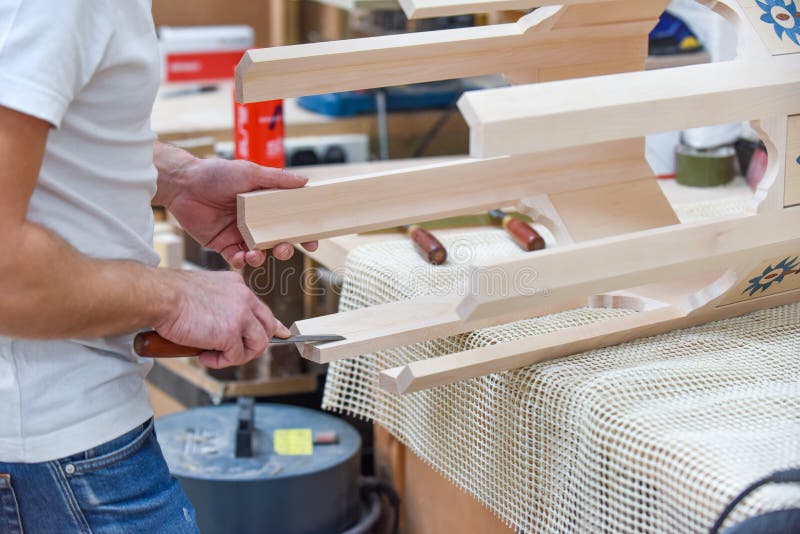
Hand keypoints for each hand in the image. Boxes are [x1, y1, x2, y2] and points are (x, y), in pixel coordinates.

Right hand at [153, 270, 289, 368]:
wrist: (161, 296)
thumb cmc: (172, 296)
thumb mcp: (206, 292)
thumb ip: (221, 305)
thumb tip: (222, 326)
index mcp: (237, 286)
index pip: (263, 309)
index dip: (274, 325)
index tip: (282, 334)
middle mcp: (244, 298)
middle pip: (268, 328)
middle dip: (254, 346)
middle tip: (233, 354)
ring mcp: (240, 315)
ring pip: (258, 344)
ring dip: (238, 356)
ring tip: (216, 356)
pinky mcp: (231, 333)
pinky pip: (236, 356)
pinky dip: (220, 362)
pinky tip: (204, 356)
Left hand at [159, 153, 317, 268]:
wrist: (183, 184)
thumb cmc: (216, 173)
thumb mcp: (250, 172)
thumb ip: (278, 179)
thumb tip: (305, 181)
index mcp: (265, 204)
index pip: (290, 221)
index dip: (303, 233)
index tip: (312, 242)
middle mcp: (254, 221)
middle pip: (277, 241)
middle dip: (284, 249)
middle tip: (284, 249)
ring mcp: (239, 234)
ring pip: (259, 253)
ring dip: (262, 257)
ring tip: (257, 254)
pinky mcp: (222, 244)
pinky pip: (237, 259)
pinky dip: (242, 262)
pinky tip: (242, 258)